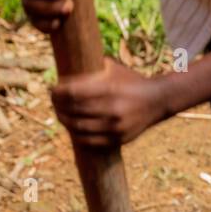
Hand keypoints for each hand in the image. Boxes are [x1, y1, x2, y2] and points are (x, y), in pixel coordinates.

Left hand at [50, 59, 170, 147]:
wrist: (158, 100)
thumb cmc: (131, 81)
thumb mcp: (113, 69)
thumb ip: (91, 71)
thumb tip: (64, 75)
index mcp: (109, 89)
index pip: (72, 93)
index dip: (57, 93)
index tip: (52, 90)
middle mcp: (112, 110)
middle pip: (73, 111)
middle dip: (58, 107)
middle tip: (54, 103)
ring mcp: (115, 127)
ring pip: (78, 128)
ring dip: (65, 122)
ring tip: (60, 115)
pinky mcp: (118, 139)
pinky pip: (90, 141)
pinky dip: (77, 135)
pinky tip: (73, 128)